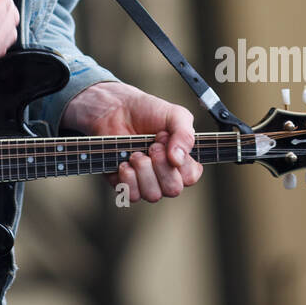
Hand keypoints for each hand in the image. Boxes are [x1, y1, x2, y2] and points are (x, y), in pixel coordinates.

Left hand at [60, 80, 202, 201]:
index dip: (179, 160)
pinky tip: (124, 161)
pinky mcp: (125, 184)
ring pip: (153, 195)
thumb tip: (178, 160)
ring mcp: (146, 182)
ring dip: (143, 170)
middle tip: (151, 146)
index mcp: (182, 161)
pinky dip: (127, 177)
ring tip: (136, 152)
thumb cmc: (146, 111)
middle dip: (160, 165)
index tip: (164, 138)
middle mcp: (166, 175)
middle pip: (173, 189)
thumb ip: (185, 134)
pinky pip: (131, 195)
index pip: (190, 177)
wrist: (115, 109)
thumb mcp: (175, 114)